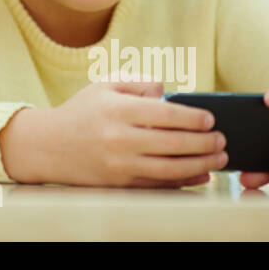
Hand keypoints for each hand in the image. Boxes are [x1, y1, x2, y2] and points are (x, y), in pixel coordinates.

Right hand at [0, 80, 227, 187]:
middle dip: (204, 143)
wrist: (46, 146)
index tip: (211, 119)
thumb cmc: (80, 112)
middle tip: (222, 140)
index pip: (166, 114)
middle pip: (174, 143)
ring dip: (201, 164)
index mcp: (117, 109)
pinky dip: (183, 182)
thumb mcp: (104, 86)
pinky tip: (200, 175)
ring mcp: (119, 164)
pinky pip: (159, 185)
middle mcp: (119, 138)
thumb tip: (168, 92)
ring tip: (219, 158)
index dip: (194, 118)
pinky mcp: (119, 184)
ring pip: (171, 168)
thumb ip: (138, 84)